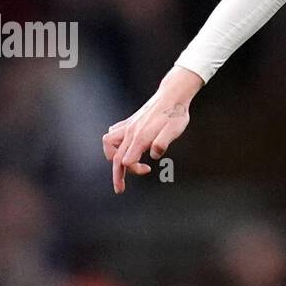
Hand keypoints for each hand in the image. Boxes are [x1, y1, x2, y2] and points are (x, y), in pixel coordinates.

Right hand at [102, 66, 202, 193]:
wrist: (172, 95)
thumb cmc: (175, 114)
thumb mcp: (175, 129)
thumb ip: (163, 142)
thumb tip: (154, 154)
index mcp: (140, 137)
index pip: (127, 160)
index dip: (134, 169)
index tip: (148, 168)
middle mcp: (131, 132)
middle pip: (116, 158)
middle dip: (117, 175)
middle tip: (120, 190)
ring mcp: (128, 126)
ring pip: (109, 144)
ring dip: (112, 157)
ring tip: (121, 166)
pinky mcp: (129, 122)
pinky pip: (113, 134)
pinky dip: (114, 144)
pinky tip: (123, 148)